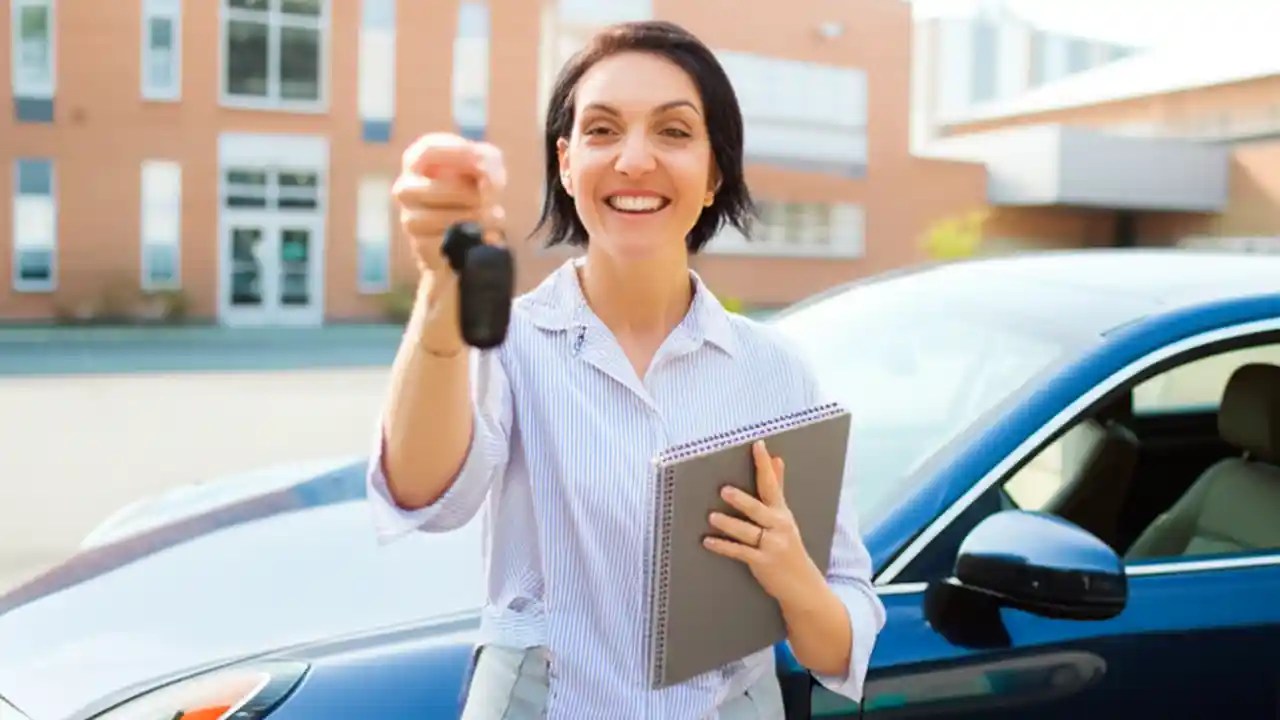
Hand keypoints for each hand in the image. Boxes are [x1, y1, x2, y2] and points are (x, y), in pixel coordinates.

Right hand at [393, 133, 507, 351]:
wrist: (469, 241)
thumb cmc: (477, 193)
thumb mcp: (488, 169)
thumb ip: (488, 162)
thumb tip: (487, 179)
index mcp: (418, 161)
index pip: (429, 150)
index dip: (459, 154)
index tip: (482, 163)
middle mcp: (405, 187)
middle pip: (446, 187)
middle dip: (476, 195)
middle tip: (493, 199)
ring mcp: (409, 217)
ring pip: (447, 215)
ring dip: (477, 217)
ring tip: (493, 217)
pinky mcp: (419, 244)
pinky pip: (449, 238)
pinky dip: (472, 236)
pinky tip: (482, 234)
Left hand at [703, 440, 825, 604]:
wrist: (802, 582)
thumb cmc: (788, 543)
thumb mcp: (784, 515)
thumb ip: (778, 487)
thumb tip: (777, 459)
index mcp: (781, 512)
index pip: (772, 484)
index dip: (764, 465)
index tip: (757, 445)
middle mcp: (778, 526)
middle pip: (759, 510)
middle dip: (742, 500)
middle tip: (724, 490)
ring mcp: (771, 545)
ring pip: (747, 532)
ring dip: (729, 525)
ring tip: (711, 517)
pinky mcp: (762, 563)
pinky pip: (740, 552)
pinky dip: (723, 547)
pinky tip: (708, 541)